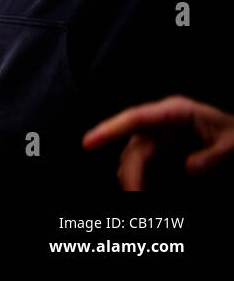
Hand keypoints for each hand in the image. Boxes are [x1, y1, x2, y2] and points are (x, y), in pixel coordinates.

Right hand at [83, 96, 233, 188]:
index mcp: (176, 112)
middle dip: (131, 171)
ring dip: (134, 176)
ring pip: (136, 156)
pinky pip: (145, 163)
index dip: (109, 129)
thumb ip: (212, 156)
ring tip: (139, 195)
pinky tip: (144, 189)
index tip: (88, 143)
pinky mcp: (164, 148)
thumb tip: (188, 169)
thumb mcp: (232, 142)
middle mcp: (163, 123)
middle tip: (135, 195)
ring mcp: (162, 135)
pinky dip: (142, 177)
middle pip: (135, 146)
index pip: (135, 119)